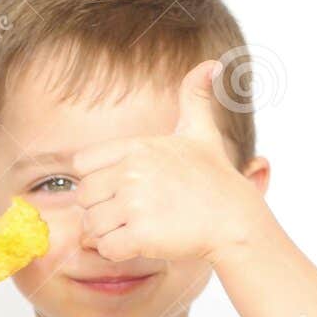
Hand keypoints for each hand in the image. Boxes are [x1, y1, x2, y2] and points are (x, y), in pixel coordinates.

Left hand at [72, 59, 274, 262]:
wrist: (234, 220)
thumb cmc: (215, 178)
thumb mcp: (201, 131)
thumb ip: (195, 96)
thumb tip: (211, 64)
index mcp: (137, 148)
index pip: (82, 165)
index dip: (97, 180)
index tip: (120, 188)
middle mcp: (132, 172)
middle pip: (84, 198)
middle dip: (101, 209)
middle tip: (129, 214)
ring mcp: (135, 204)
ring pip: (92, 225)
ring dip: (108, 232)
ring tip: (136, 229)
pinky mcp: (141, 235)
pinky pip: (106, 248)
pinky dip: (117, 252)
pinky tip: (139, 244)